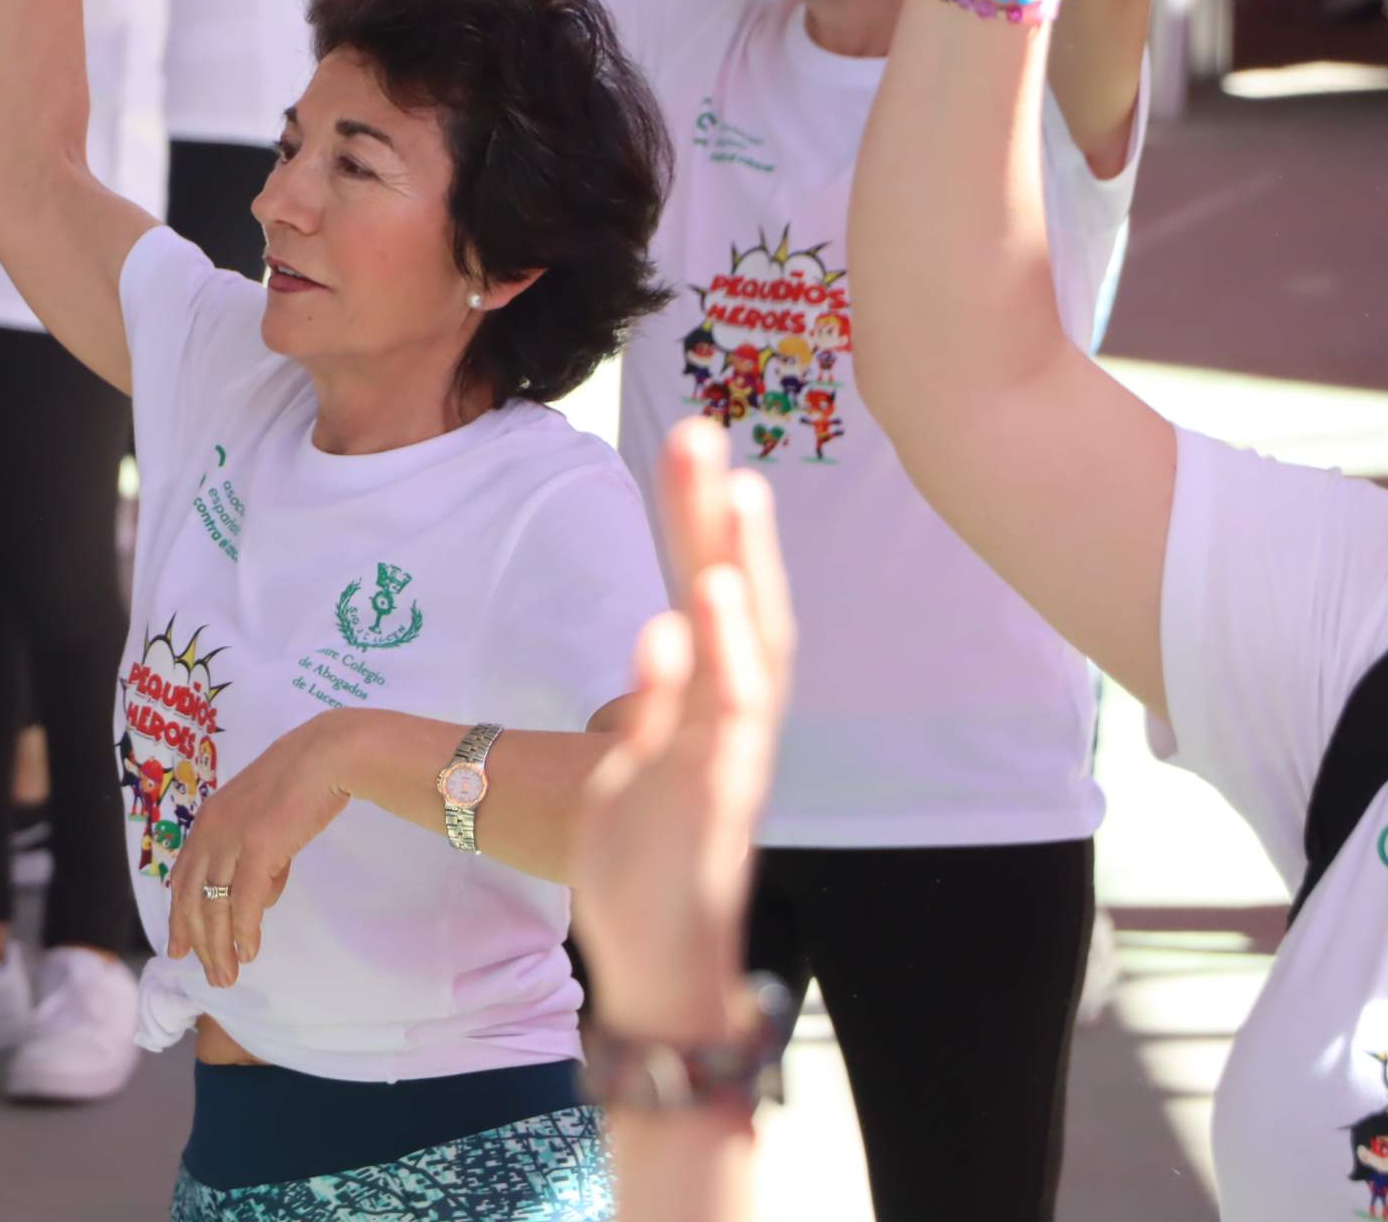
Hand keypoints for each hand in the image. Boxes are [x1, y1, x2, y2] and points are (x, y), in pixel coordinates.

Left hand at [162, 713, 351, 986]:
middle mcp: (210, 831)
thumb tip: (261, 895)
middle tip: (211, 977)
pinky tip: (249, 953)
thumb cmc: (302, 783)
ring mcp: (232, 839)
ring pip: (214, 906)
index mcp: (208, 822)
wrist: (326, 755)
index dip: (178, 917)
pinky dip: (244, 931)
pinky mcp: (258, 846)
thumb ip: (256, 854)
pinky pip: (245, 900)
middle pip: (192, 900)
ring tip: (228, 977)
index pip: (183, 879)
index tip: (179, 949)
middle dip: (198, 943)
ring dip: (219, 948)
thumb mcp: (265, 820)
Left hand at [571, 420, 794, 1042]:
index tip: (701, 443)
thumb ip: (659, 693)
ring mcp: (722, 768)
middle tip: (701, 433)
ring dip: (730, 599)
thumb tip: (663, 627)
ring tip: (716, 532)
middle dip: (722, 523)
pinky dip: (682, 684)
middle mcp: (733, 724)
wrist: (658, 956)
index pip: (725, 592)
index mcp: (718, 702)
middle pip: (739, 605)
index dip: (718, 522)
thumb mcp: (647, 753)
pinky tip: (663, 630)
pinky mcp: (698, 815)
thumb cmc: (651, 853)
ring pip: (739, 672)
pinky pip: (696, 743)